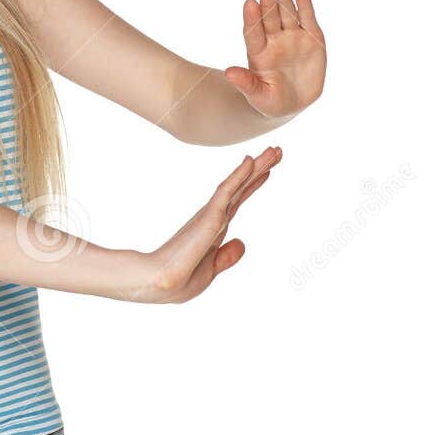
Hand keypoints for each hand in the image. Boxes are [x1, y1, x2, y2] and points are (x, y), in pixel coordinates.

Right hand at [117, 146, 282, 303]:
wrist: (159, 284)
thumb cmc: (180, 280)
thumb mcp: (211, 270)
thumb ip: (226, 256)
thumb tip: (242, 243)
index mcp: (213, 228)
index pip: (237, 200)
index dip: (252, 184)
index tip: (268, 170)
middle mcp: (213, 216)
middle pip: (240, 187)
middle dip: (259, 169)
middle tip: (277, 150)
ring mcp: (211, 215)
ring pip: (237, 185)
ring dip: (255, 167)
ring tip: (274, 150)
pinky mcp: (209, 217)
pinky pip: (227, 192)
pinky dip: (239, 176)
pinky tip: (250, 162)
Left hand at [223, 0, 325, 118]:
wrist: (293, 103)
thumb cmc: (270, 101)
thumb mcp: (258, 96)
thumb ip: (246, 84)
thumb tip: (228, 73)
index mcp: (258, 53)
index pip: (253, 32)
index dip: (252, 18)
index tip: (249, 3)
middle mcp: (274, 41)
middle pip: (270, 17)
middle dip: (268, 1)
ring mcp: (292, 37)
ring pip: (287, 13)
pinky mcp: (311, 38)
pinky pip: (307, 18)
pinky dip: (304, 4)